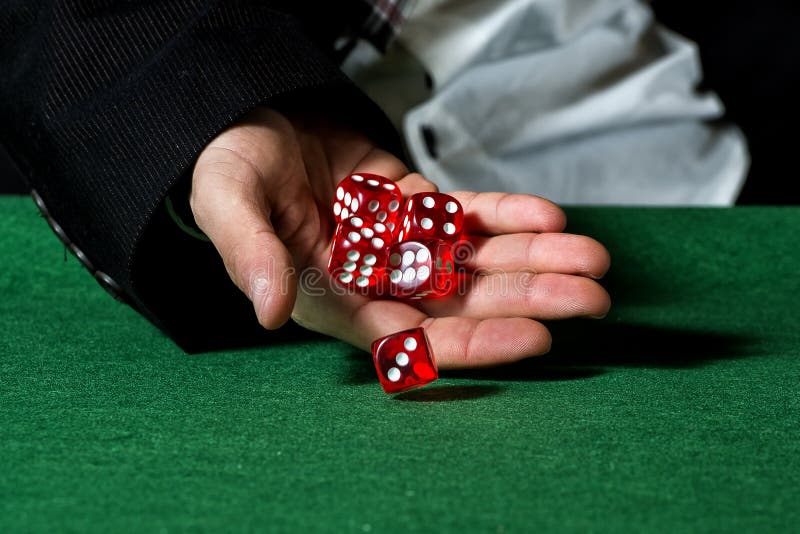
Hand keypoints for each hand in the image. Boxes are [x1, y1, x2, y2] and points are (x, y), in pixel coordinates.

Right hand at [190, 108, 610, 368]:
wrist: (252, 121)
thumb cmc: (231, 168)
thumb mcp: (228, 204)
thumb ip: (247, 254)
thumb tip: (268, 311)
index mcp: (332, 298)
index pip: (409, 338)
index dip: (470, 341)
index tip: (532, 339)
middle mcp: (375, 281)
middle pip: (461, 302)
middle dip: (527, 301)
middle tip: (592, 299)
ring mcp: (401, 243)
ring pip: (475, 261)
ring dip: (535, 260)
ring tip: (594, 260)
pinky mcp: (415, 205)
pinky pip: (467, 216)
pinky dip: (508, 216)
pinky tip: (550, 217)